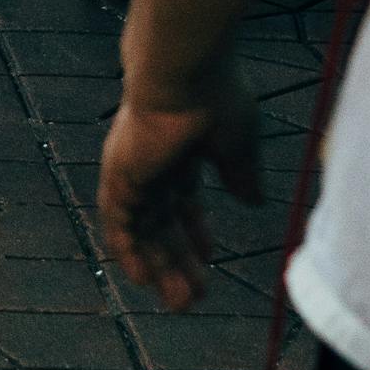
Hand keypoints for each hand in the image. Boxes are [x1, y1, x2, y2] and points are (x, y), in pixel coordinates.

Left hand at [97, 70, 262, 308]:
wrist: (185, 67)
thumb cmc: (216, 93)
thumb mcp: (240, 144)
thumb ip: (242, 175)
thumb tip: (252, 201)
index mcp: (184, 150)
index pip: (183, 200)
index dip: (195, 232)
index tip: (211, 258)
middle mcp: (154, 160)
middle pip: (162, 220)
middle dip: (178, 260)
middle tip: (193, 298)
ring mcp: (135, 166)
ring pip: (141, 226)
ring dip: (158, 264)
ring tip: (178, 302)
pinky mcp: (120, 172)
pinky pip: (117, 220)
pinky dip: (127, 249)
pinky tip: (142, 279)